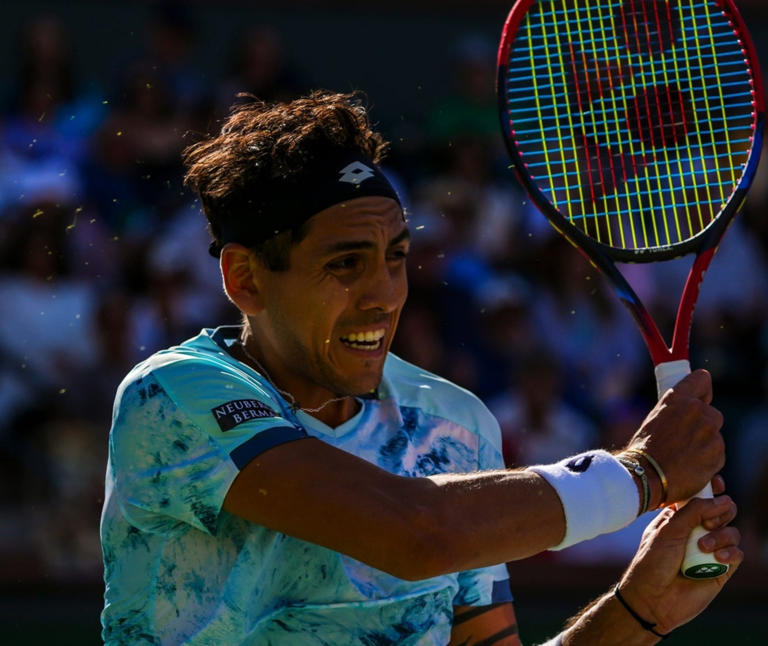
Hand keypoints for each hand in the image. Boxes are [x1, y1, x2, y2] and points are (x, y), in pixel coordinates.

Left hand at [616, 487, 740, 635]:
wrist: (652, 599)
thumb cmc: (653, 561)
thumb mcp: (669, 530)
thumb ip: (694, 511)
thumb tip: (723, 499)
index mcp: (679, 516)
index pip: (701, 496)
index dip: (712, 488)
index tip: (718, 484)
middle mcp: (696, 530)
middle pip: (723, 510)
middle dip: (720, 511)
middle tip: (707, 523)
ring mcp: (710, 549)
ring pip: (732, 531)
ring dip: (722, 535)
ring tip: (703, 547)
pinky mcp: (721, 569)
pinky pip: (737, 553)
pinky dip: (730, 552)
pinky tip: (716, 558)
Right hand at [625, 370, 723, 503]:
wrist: (646, 476)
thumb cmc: (645, 449)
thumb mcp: (655, 419)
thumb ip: (676, 409)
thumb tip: (690, 408)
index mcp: (677, 397)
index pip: (702, 379)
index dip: (702, 390)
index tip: (701, 399)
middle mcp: (696, 410)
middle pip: (712, 412)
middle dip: (703, 424)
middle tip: (685, 437)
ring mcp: (709, 432)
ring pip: (714, 435)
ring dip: (705, 443)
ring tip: (683, 456)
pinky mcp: (717, 453)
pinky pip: (717, 454)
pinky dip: (708, 460)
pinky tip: (690, 466)